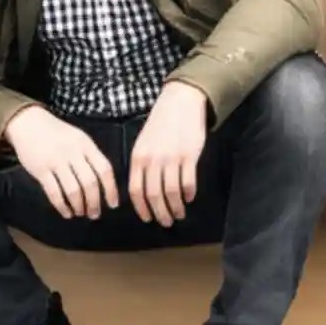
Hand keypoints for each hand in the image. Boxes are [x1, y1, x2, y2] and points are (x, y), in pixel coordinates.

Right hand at [4, 106, 119, 219]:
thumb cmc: (57, 133)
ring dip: (79, 206)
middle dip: (94, 202)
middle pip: (89, 183)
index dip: (111, 189)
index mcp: (86, 145)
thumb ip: (90, 156)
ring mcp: (56, 161)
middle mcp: (73, 153)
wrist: (29, 123)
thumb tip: (104, 184)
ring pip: (73, 190)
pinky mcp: (40, 170)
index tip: (113, 204)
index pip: (104, 169)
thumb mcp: (78, 138)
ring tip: (80, 213)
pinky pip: (54, 193)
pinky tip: (66, 212)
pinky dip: (62, 206)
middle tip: (94, 214)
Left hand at [129, 82, 208, 226]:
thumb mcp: (143, 142)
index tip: (147, 219)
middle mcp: (152, 160)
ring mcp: (171, 158)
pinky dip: (188, 194)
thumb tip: (143, 190)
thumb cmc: (160, 124)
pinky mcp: (189, 156)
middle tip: (166, 222)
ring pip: (171, 193)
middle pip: (154, 196)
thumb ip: (142, 164)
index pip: (136, 190)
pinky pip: (188, 183)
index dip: (141, 208)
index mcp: (138, 157)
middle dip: (160, 213)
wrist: (180, 102)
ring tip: (179, 214)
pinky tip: (189, 198)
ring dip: (176, 208)